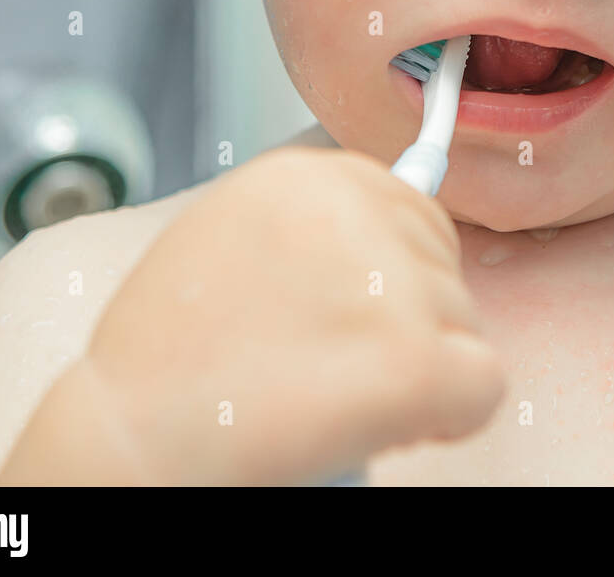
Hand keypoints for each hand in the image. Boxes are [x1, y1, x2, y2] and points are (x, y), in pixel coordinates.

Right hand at [84, 146, 504, 483]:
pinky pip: (483, 384)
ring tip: (325, 389)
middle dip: (408, 316)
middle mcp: (354, 205)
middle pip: (443, 260)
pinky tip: (382, 421)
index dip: (388, 275)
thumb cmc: (168, 358)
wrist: (130, 440)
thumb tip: (410, 196)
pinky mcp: (413, 358)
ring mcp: (389, 280)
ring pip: (463, 323)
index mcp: (308, 173)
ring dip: (416, 366)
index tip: (349, 313)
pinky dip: (450, 414)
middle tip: (329, 361)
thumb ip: (312, 218)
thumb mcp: (231, 236)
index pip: (410, 205)